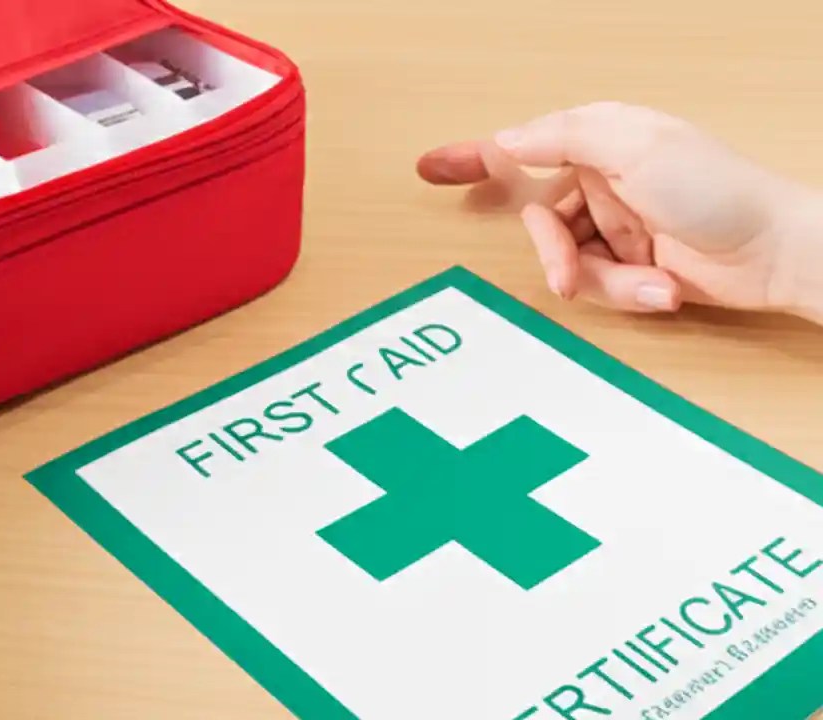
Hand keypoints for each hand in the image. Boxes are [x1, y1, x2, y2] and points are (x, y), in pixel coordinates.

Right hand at [417, 101, 822, 321]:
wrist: (777, 253)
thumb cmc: (718, 190)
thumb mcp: (635, 147)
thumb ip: (562, 136)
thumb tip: (507, 139)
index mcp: (601, 141)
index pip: (523, 146)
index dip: (475, 158)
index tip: (431, 168)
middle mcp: (605, 182)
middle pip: (539, 221)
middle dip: (554, 252)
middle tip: (565, 272)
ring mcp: (619, 227)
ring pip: (566, 263)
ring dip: (601, 281)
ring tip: (646, 281)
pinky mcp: (633, 267)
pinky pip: (599, 287)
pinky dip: (629, 293)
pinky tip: (665, 289)